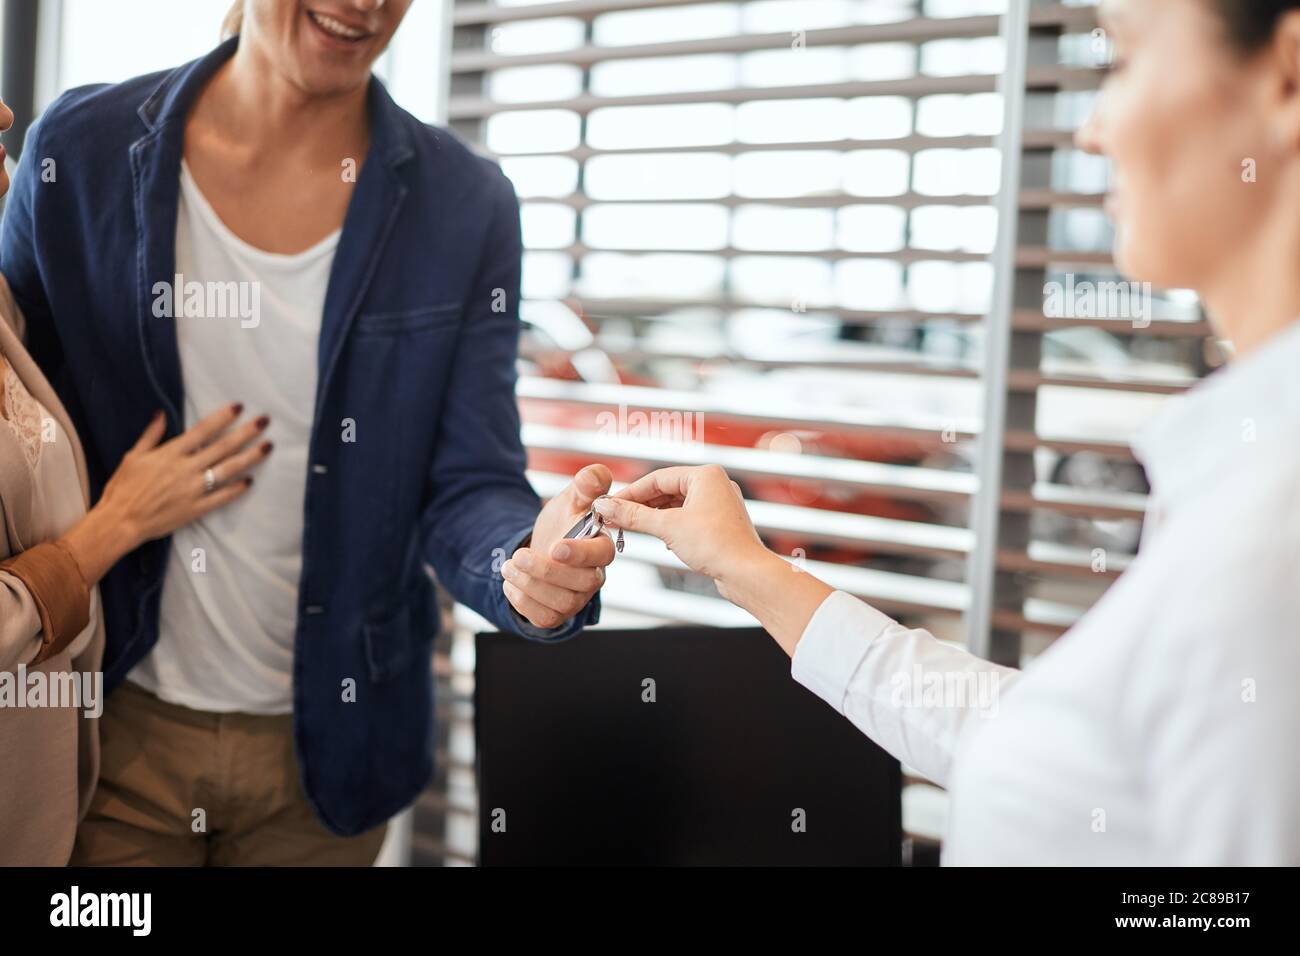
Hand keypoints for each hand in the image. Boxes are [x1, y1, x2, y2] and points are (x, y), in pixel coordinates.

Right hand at [59, 403, 272, 583]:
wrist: (120, 521)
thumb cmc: (123, 487)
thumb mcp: (133, 456)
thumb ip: (151, 434)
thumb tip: (160, 413)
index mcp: (170, 453)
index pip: (203, 430)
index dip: (223, 417)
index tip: (240, 407)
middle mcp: (186, 469)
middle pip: (223, 447)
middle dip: (246, 432)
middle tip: (265, 421)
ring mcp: (194, 489)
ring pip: (229, 470)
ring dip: (250, 457)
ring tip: (268, 447)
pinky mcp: (197, 508)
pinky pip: (223, 497)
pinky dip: (238, 489)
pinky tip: (251, 480)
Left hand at [502, 463, 614, 629]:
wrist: (541, 547)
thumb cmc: (562, 524)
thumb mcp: (570, 500)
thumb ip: (585, 486)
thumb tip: (596, 474)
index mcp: (601, 548)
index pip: (602, 556)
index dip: (580, 554)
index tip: (556, 547)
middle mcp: (593, 577)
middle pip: (580, 584)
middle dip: (545, 572)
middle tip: (518, 556)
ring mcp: (576, 599)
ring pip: (561, 603)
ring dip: (530, 585)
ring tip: (509, 566)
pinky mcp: (557, 614)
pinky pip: (545, 618)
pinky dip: (523, 602)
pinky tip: (511, 584)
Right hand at [594, 465, 831, 653]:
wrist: (746, 572)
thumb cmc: (717, 544)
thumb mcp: (667, 527)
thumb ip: (634, 516)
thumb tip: (607, 506)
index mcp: (705, 475)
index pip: (657, 478)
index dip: (631, 492)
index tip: (611, 504)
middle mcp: (715, 485)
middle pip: (667, 490)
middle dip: (641, 506)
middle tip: (617, 517)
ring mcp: (719, 505)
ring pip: (677, 505)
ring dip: (654, 517)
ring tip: (633, 528)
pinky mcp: (720, 524)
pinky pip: (688, 518)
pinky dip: (671, 526)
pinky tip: (661, 538)